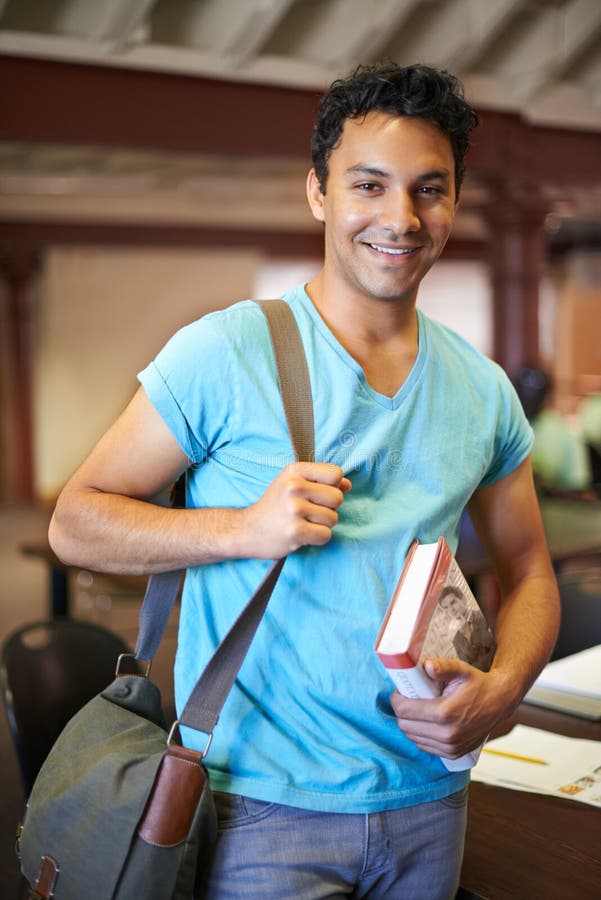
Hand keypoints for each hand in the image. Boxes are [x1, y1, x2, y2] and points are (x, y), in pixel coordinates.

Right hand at [242, 461, 350, 558]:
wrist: (248, 530)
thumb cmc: (275, 506)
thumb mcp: (293, 484)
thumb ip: (321, 481)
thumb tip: (347, 484)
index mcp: (295, 471)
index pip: (335, 474)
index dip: (332, 486)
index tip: (317, 494)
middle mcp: (294, 487)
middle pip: (338, 497)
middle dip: (329, 508)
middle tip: (310, 512)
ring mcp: (294, 509)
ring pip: (333, 518)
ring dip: (322, 524)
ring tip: (303, 523)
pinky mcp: (295, 531)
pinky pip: (325, 535)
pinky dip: (318, 538)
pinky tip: (303, 534)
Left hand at [390, 659, 512, 759]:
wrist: (499, 702)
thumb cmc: (478, 684)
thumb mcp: (461, 670)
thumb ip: (442, 667)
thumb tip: (426, 666)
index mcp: (445, 713)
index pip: (404, 711)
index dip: (397, 699)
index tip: (400, 691)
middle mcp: (446, 734)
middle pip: (405, 725)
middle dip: (402, 711)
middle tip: (408, 698)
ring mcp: (450, 747)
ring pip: (412, 737)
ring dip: (411, 723)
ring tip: (419, 708)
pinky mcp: (452, 754)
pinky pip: (424, 746)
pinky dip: (421, 734)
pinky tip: (428, 721)